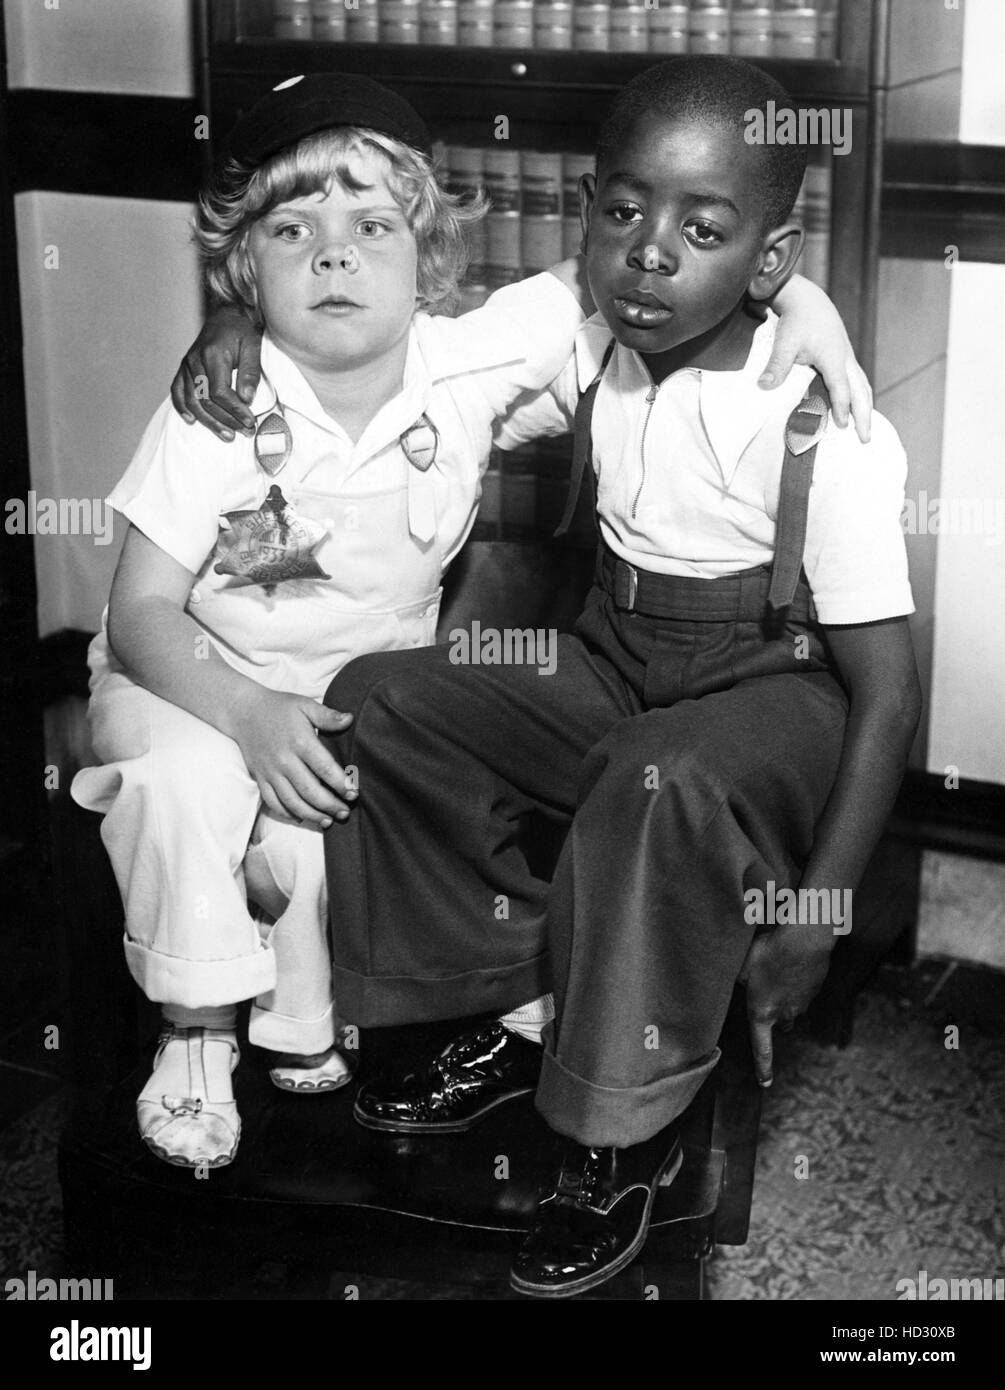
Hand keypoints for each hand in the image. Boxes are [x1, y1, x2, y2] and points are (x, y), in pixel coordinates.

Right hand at [169, 305, 262, 440]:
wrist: (226, 314)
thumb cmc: (241, 330)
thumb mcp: (253, 347)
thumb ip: (250, 373)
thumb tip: (247, 399)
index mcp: (212, 354)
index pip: (220, 392)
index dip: (235, 411)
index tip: (250, 423)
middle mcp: (195, 361)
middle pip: (206, 400)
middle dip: (226, 420)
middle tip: (245, 432)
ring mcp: (186, 364)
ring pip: (192, 401)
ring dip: (209, 421)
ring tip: (227, 435)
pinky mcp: (184, 368)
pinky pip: (177, 391)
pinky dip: (182, 407)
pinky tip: (192, 420)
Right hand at [231, 690, 354, 827]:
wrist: (243, 712)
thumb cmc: (279, 708)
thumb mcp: (305, 705)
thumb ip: (328, 716)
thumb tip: (350, 719)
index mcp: (299, 741)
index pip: (324, 768)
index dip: (340, 784)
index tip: (353, 794)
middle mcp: (284, 760)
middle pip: (310, 790)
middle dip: (330, 805)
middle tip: (345, 813)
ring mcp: (270, 771)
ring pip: (292, 801)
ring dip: (311, 815)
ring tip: (328, 821)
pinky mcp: (260, 778)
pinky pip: (273, 802)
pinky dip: (287, 813)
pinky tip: (302, 818)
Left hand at [738, 924, 833, 1087]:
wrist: (804, 940)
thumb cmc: (768, 952)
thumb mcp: (742, 967)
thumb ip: (739, 983)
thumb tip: (741, 986)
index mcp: (762, 1013)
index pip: (761, 1048)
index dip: (762, 1067)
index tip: (764, 1083)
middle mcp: (785, 1013)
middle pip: (782, 1026)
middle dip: (775, 1018)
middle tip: (768, 997)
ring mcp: (803, 1002)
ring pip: (794, 1008)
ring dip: (787, 997)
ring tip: (779, 972)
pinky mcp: (815, 989)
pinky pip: (804, 992)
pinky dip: (798, 983)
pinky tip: (792, 964)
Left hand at [762, 275, 872, 443]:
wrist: (807, 300)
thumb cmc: (796, 320)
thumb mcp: (784, 343)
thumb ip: (776, 366)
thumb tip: (763, 386)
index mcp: (833, 358)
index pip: (840, 388)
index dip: (841, 407)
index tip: (840, 426)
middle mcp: (845, 359)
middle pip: (861, 391)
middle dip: (864, 416)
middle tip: (864, 439)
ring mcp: (847, 357)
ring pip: (862, 386)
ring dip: (865, 407)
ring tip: (865, 429)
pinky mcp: (844, 357)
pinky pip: (857, 381)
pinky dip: (860, 397)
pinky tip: (856, 409)